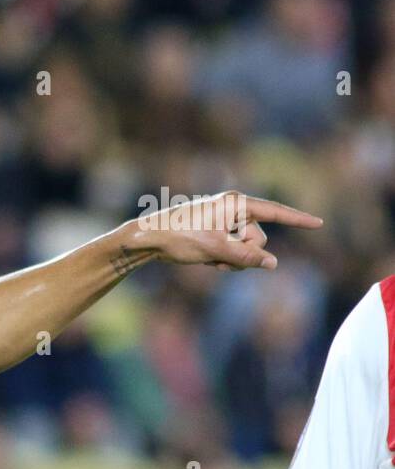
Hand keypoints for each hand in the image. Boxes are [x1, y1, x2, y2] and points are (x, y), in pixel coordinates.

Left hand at [130, 190, 322, 269]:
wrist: (149, 238)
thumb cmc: (180, 238)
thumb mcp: (216, 250)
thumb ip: (246, 257)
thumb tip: (273, 264)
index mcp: (235, 205)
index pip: (274, 212)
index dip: (297, 220)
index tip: (319, 223)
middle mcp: (232, 209)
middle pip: (258, 238)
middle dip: (246, 254)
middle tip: (222, 260)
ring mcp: (223, 221)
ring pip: (245, 248)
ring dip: (233, 260)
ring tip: (211, 261)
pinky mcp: (215, 232)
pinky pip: (232, 250)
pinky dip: (223, 259)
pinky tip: (205, 261)